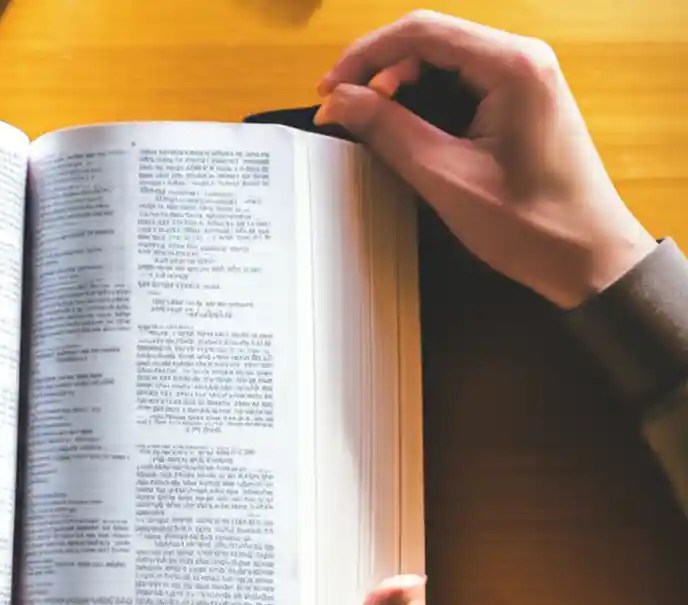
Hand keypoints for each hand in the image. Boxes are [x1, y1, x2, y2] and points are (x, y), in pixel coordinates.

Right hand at [314, 10, 654, 308]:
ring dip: (396, 84)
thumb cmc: (533, 224)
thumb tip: (339, 101)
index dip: (364, 57)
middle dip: (376, 69)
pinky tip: (398, 126)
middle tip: (339, 108)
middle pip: (429, 39)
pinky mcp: (518, 99)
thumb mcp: (447, 178)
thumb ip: (389, 131)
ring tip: (364, 120)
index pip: (421, 32)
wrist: (590, 258)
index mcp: (513, 66)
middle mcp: (522, 59)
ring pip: (440, 59)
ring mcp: (523, 77)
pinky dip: (421, 99)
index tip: (327, 91)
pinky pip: (458, 81)